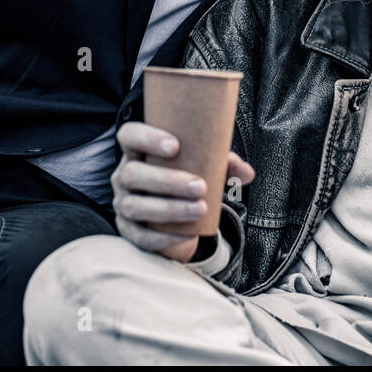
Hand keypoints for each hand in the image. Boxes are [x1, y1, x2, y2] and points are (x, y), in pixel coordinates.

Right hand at [112, 122, 255, 262]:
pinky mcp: (130, 231)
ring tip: (200, 209)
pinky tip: (187, 234)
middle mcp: (124, 175)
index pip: (129, 135)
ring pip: (135, 206)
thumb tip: (248, 172)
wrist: (173, 213)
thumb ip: (224, 164)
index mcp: (137, 151)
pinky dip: (165, 236)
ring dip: (170, 209)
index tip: (176, 146)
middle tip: (200, 186)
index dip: (147, 138)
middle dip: (167, 181)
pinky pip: (142, 236)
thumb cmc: (186, 177)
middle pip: (133, 174)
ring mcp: (123, 204)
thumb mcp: (203, 166)